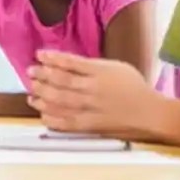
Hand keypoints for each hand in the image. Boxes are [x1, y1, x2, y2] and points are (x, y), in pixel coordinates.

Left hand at [27, 50, 159, 136]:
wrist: (150, 113)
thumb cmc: (133, 87)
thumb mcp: (116, 67)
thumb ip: (92, 66)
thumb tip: (68, 63)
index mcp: (100, 72)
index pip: (70, 63)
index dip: (52, 58)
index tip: (39, 54)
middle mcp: (92, 89)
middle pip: (61, 81)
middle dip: (42, 75)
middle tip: (30, 72)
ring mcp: (90, 108)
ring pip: (59, 101)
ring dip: (42, 96)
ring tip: (31, 93)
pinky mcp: (90, 125)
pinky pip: (66, 122)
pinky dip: (52, 118)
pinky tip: (42, 114)